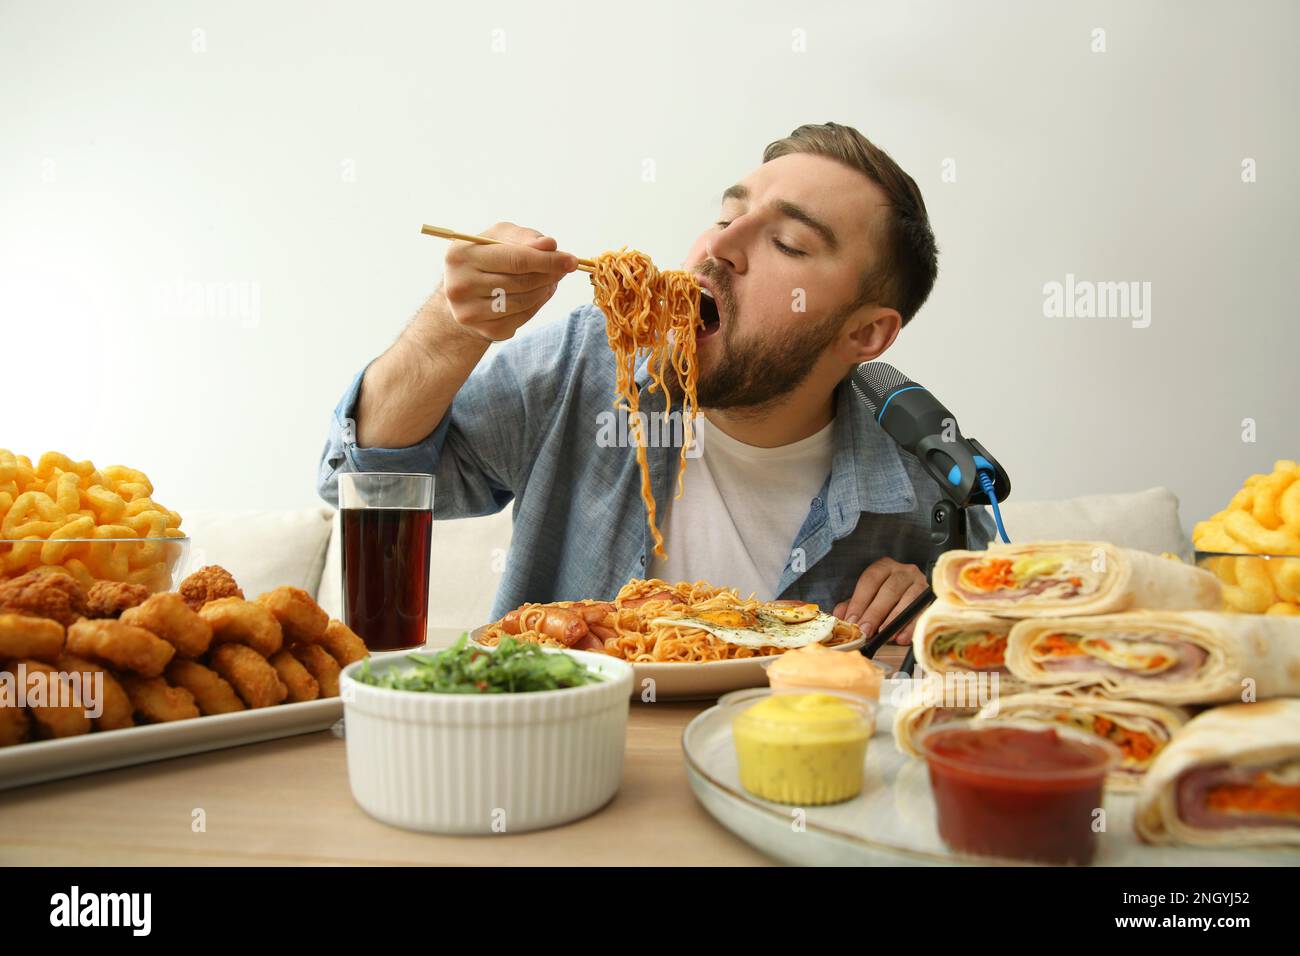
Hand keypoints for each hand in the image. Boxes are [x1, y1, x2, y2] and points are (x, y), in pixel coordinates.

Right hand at [438, 222, 578, 342]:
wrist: (463, 294)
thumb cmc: (486, 258)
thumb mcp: (499, 238)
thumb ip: (524, 238)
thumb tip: (549, 244)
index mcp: (461, 255)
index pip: (515, 259)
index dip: (547, 260)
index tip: (571, 260)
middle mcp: (461, 285)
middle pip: (522, 281)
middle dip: (549, 274)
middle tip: (564, 269)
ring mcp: (472, 312)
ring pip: (525, 300)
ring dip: (545, 289)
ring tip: (551, 279)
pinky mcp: (486, 330)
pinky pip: (523, 316)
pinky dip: (537, 304)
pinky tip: (538, 294)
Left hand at [833, 557, 928, 644]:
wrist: (914, 591)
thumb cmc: (886, 595)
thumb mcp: (868, 597)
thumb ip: (853, 605)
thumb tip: (839, 617)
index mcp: (884, 567)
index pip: (870, 580)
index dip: (859, 601)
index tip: (852, 620)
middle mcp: (904, 571)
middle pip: (889, 590)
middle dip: (875, 613)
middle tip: (865, 631)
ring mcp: (920, 582)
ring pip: (907, 600)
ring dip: (894, 620)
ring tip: (884, 635)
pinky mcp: (931, 598)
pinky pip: (922, 612)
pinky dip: (911, 627)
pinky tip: (901, 638)